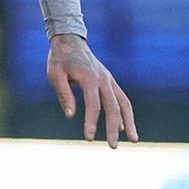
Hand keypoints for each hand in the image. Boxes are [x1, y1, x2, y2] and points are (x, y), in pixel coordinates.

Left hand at [46, 33, 137, 147]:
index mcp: (89, 78)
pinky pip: (122, 99)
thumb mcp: (55, 74)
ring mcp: (110, 80)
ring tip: (133, 140)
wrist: (71, 42)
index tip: (88, 138)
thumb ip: (64, 94)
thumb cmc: (60, 60)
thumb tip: (71, 116)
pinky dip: (125, 113)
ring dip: (129, 122)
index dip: (92, 122)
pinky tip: (126, 128)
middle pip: (113, 107)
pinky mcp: (110, 82)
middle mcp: (104, 79)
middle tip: (112, 146)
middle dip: (113, 128)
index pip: (94, 104)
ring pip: (124, 103)